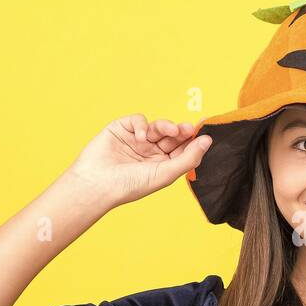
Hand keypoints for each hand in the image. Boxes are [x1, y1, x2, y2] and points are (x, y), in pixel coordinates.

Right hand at [64, 114, 211, 208]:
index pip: (182, 149)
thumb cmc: (130, 185)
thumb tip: (208, 141)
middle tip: (187, 128)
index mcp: (162, 165)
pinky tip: (142, 137)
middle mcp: (150, 152)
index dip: (193, 140)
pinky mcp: (121, 129)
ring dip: (165, 126)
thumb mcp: (166, 174)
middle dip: (181, 131)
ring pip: (158, 126)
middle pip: (172, 136)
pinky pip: (138, 120)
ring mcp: (136, 139)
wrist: (96, 183)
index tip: (204, 132)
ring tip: (168, 131)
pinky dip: (143, 125)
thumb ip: (189, 158)